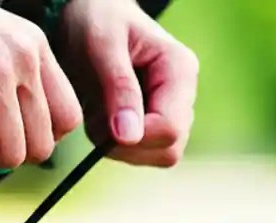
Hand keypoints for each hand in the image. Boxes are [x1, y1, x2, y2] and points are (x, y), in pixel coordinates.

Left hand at [57, 0, 198, 166]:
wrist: (91, 14)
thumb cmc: (96, 20)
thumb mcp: (101, 45)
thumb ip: (119, 88)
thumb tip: (130, 137)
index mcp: (179, 70)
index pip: (170, 128)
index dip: (135, 136)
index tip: (102, 121)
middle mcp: (183, 94)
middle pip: (168, 149)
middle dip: (127, 145)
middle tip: (97, 115)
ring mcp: (172, 110)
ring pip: (156, 155)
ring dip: (119, 146)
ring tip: (98, 111)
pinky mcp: (155, 122)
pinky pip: (141, 153)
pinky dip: (115, 144)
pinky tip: (102, 116)